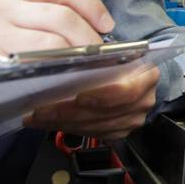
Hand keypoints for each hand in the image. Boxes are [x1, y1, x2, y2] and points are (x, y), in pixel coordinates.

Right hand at [0, 0, 114, 67]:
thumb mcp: (6, 15)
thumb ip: (42, 14)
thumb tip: (92, 28)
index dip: (91, 5)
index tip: (106, 24)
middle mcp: (0, 7)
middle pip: (62, 16)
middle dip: (89, 38)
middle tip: (99, 54)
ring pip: (52, 43)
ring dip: (78, 58)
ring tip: (85, 68)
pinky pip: (35, 66)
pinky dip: (57, 75)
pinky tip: (64, 81)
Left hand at [23, 64, 160, 141]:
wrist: (126, 72)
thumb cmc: (114, 58)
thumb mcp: (109, 49)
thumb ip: (95, 55)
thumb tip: (63, 59)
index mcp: (146, 75)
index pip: (126, 91)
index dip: (101, 96)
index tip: (76, 97)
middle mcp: (143, 100)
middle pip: (106, 113)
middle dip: (70, 113)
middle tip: (42, 110)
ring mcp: (133, 119)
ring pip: (96, 127)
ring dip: (63, 122)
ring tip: (38, 116)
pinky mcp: (120, 131)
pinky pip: (92, 134)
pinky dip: (67, 128)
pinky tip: (48, 123)